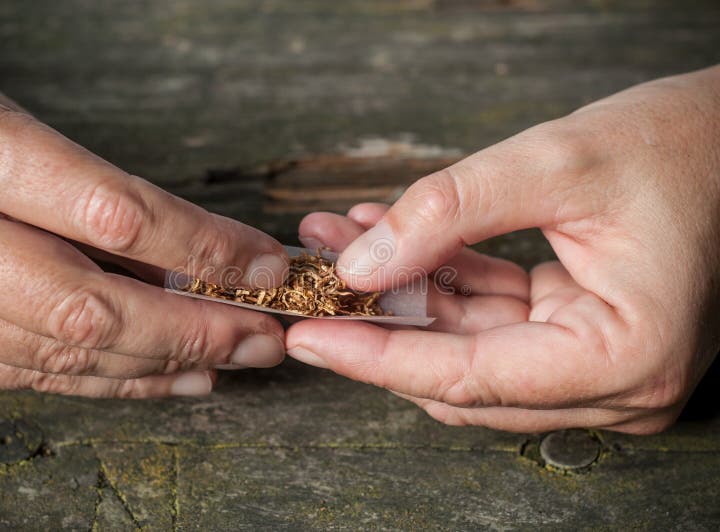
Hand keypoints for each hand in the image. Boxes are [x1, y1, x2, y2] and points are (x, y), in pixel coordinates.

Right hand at [0, 65, 288, 397]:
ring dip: (161, 365)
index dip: (204, 248)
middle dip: (195, 331)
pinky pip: (28, 374)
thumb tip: (190, 258)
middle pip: (94, 306)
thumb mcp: (9, 127)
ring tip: (231, 362)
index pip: (115, 215)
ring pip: (64, 352)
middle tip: (264, 337)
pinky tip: (165, 380)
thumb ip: (91, 194)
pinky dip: (108, 382)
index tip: (265, 265)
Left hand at [288, 65, 719, 433]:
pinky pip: (493, 319)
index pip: (466, 378)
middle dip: (381, 322)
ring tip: (340, 241)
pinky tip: (390, 240)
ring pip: (469, 347)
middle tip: (314, 279)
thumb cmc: (682, 147)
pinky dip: (442, 282)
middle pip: (460, 374)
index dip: (376, 359)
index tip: (308, 338)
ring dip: (404, 295)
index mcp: (622, 357)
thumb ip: (451, 213)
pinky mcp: (581, 336)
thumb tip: (362, 263)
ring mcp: (597, 366)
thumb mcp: (557, 163)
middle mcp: (613, 384)